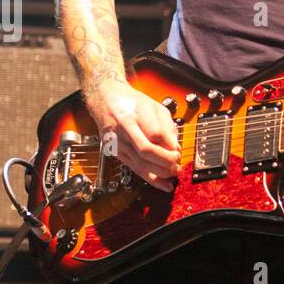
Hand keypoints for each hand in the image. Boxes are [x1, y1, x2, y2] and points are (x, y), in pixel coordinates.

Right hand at [84, 79, 180, 193]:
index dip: (170, 145)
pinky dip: (150, 178)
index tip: (178, 149)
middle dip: (165, 161)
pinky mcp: (116, 153)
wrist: (105, 100)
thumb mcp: (154, 107)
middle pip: (146, 150)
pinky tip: (163, 183)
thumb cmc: (131, 103)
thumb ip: (166, 126)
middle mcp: (123, 128)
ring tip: (173, 173)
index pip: (154, 133)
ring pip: (140, 163)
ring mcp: (117, 142)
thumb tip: (175, 148)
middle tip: (177, 163)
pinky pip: (135, 169)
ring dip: (160, 172)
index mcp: (133, 114)